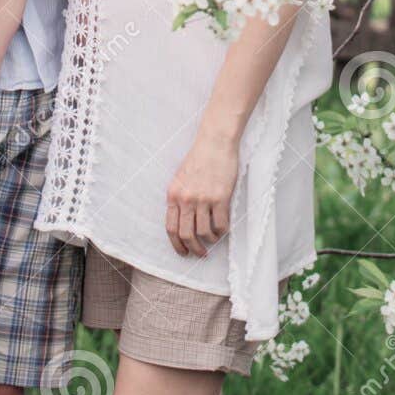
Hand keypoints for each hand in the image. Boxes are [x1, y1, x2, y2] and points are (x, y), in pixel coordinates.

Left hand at [165, 131, 237, 257]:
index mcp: (173, 194)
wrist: (215, 142)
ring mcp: (203, 199)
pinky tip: (222, 229)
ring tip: (213, 238)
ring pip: (204, 232)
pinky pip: (220, 224)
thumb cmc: (199, 158)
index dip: (177, 244)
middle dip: (194, 248)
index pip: (171, 228)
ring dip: (210, 240)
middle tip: (201, 253)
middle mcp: (186, 199)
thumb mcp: (180, 177)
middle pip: (186, 235)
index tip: (184, 251)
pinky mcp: (220, 198)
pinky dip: (222, 231)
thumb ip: (179, 198)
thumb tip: (182, 220)